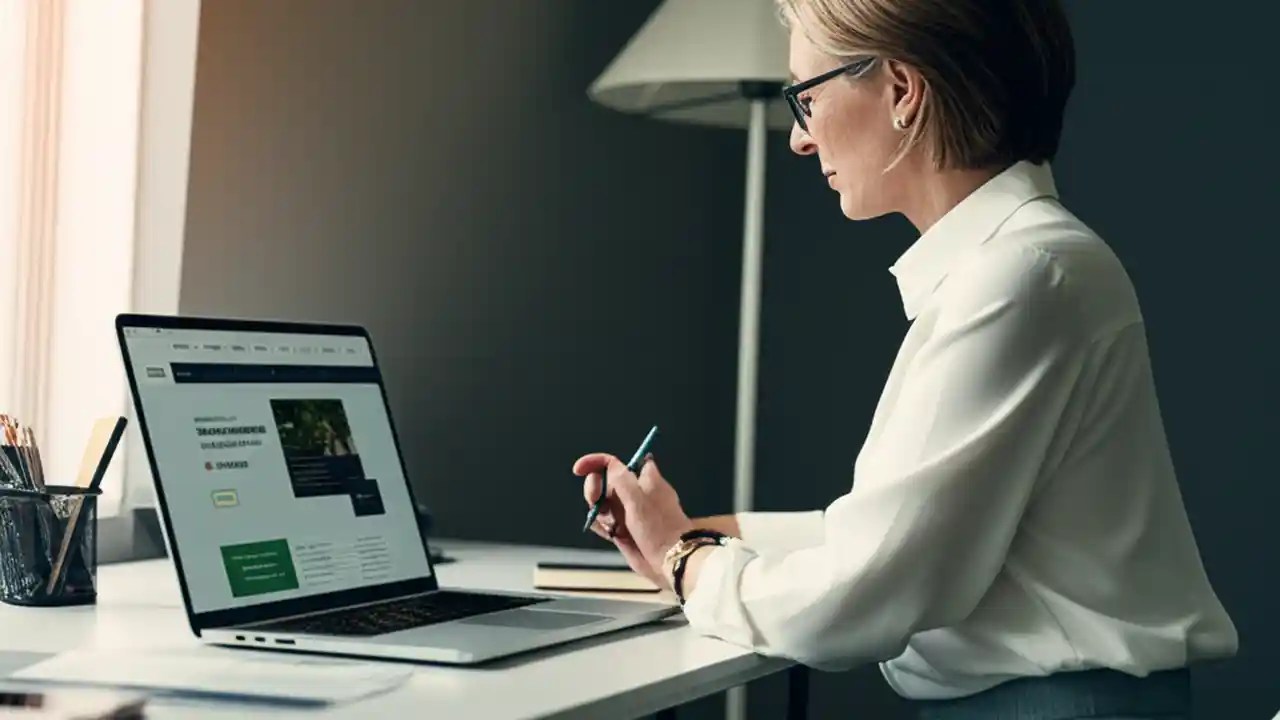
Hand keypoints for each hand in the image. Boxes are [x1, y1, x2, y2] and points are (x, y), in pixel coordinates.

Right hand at [574, 453, 693, 586]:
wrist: (669, 559)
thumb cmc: (659, 527)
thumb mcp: (638, 499)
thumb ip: (621, 479)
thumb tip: (609, 464)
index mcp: (642, 479)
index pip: (613, 462)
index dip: (595, 462)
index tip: (579, 470)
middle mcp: (633, 493)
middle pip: (603, 483)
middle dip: (594, 490)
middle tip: (596, 501)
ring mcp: (627, 512)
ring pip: (601, 504)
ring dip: (599, 512)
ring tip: (613, 525)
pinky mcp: (622, 529)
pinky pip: (603, 522)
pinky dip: (601, 525)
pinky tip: (611, 533)